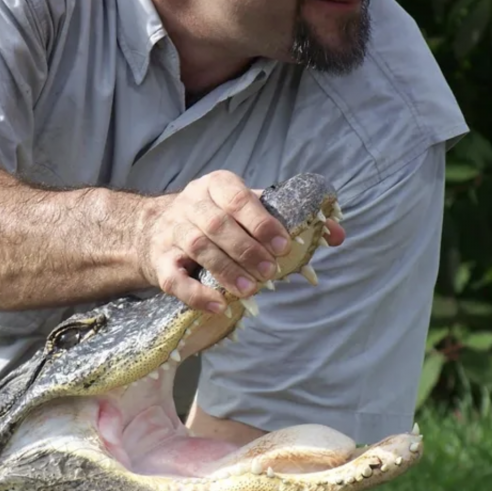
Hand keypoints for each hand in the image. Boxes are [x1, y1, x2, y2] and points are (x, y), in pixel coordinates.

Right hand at [138, 170, 343, 312]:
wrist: (154, 228)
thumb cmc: (215, 219)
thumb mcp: (248, 210)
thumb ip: (289, 220)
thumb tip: (337, 235)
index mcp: (217, 185)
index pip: (237, 197)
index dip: (261, 222)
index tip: (283, 245)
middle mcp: (191, 203)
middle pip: (217, 224)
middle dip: (247, 249)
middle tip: (270, 272)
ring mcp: (172, 231)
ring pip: (197, 247)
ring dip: (226, 270)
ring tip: (250, 290)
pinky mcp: (159, 261)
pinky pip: (173, 278)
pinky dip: (195, 294)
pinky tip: (217, 306)